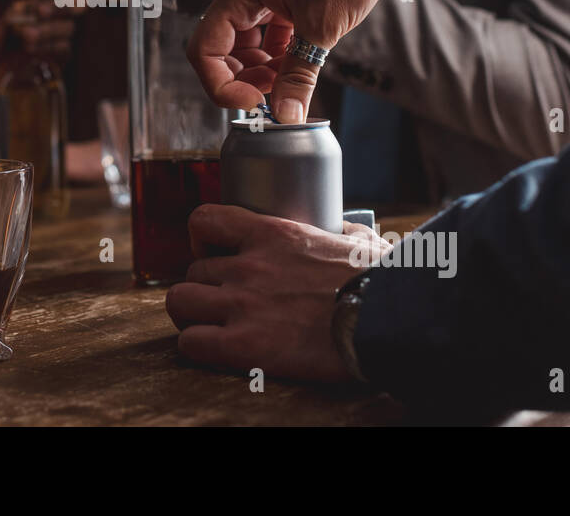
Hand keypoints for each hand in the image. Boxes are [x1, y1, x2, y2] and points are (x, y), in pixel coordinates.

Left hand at [0, 0, 80, 101]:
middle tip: (38, 12)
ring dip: (46, 31)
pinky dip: (46, 48)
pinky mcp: (56, 54)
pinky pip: (64, 48)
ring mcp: (55, 31)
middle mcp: (50, 7)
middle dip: (59, 7)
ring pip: (69, 27)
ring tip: (23, 37)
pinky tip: (28, 50)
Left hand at [165, 204, 391, 381]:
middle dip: (206, 287)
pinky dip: (197, 347)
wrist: (388, 319)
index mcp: (272, 233)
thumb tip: (342, 230)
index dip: (201, 240)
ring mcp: (242, 304)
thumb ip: (338, 231)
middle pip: (193, 272)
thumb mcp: (357, 240)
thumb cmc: (381, 281)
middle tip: (226, 302)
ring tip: (213, 325)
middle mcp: (249, 265)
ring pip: (180, 302)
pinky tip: (217, 349)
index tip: (215, 255)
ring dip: (193, 315)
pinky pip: (191, 343)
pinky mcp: (244, 345)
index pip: (204, 220)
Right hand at [187, 0, 443, 122]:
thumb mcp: (322, 27)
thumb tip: (285, 115)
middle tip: (275, 97)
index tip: (252, 104)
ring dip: (262, 70)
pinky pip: (270, 33)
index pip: (204, 50)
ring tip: (290, 84)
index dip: (222, 85)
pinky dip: (280, 55)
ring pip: (246, 43)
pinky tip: (300, 67)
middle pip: (222, 49)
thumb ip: (298, 75)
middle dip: (242, 79)